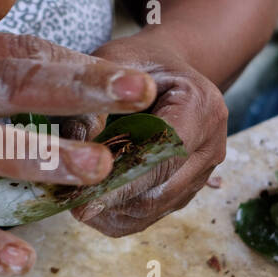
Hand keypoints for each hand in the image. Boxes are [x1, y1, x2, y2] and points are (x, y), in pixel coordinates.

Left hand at [65, 30, 226, 235]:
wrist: (167, 68)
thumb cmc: (138, 61)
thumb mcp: (111, 64)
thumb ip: (93, 104)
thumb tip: (71, 154)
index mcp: (200, 106)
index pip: (163, 154)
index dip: (124, 181)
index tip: (84, 199)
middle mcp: (210, 145)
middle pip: (160, 191)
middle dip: (111, 201)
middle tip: (67, 202)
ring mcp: (203, 172)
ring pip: (154, 209)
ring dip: (112, 212)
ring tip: (74, 200)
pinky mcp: (188, 189)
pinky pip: (152, 214)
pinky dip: (119, 215)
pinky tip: (92, 202)